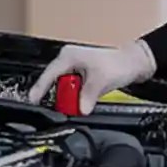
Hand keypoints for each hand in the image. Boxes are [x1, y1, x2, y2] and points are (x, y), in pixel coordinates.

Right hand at [27, 40, 156, 113]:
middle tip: (71, 106)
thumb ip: (87, 97)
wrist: (133, 63)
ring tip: (83, 100)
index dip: (39, 89)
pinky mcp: (80, 75)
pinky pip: (72, 89)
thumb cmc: (118, 64)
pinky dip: (76, 96)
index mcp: (68, 56)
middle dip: (62, 97)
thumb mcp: (100, 82)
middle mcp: (68, 60)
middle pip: (54, 84)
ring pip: (63, 88)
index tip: (33, 101)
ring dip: (70, 97)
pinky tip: (84, 99)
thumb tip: (80, 110)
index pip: (48, 75)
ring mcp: (73, 67)